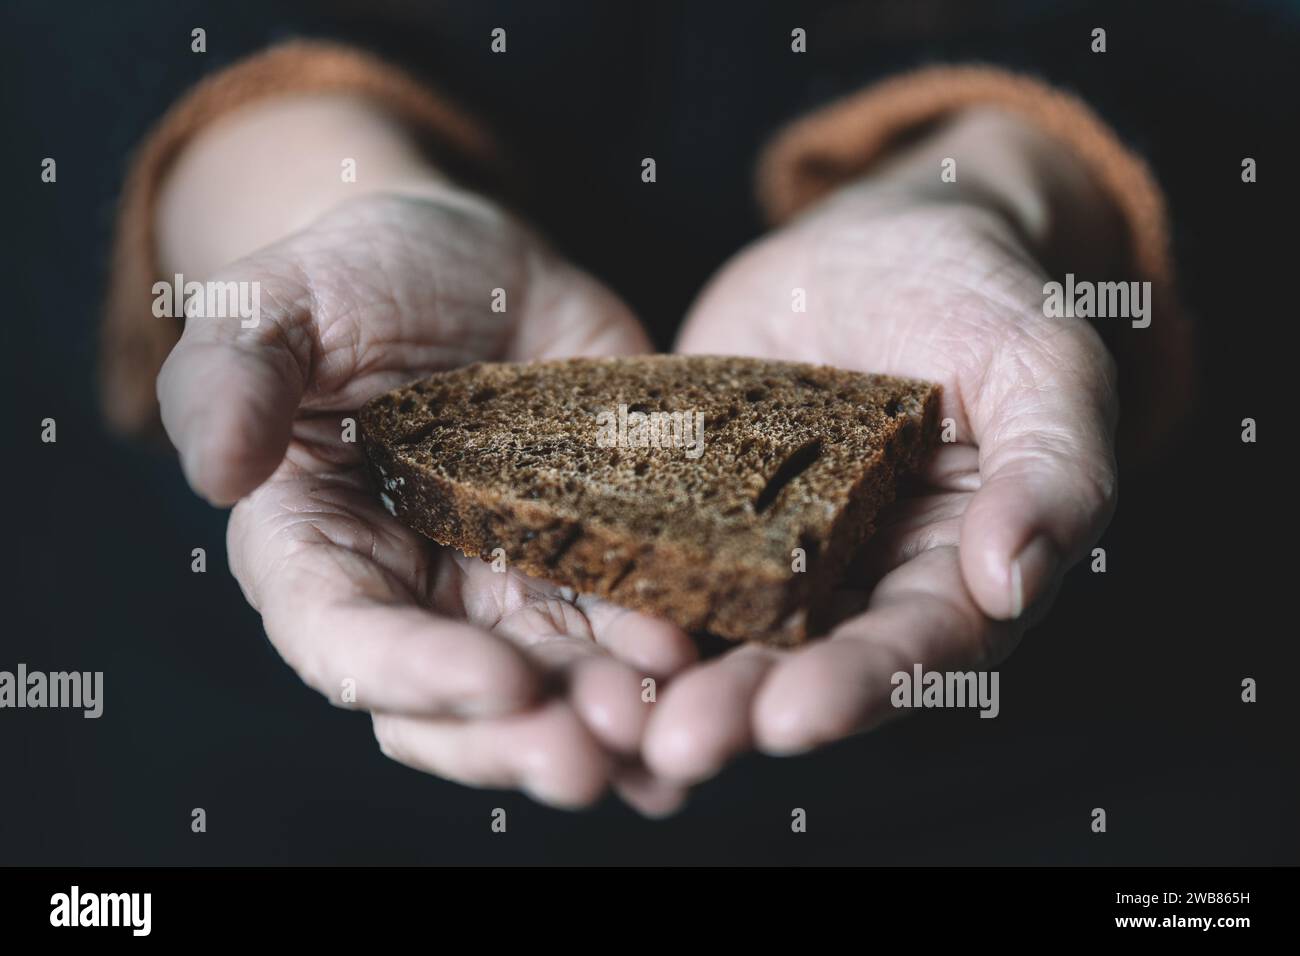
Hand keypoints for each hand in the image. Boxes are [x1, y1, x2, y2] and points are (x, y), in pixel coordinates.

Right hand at [155, 98, 695, 809]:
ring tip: (674, 728)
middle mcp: (419, 595)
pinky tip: (717, 680)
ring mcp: (513, 586)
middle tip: (594, 755)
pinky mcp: (598, 558)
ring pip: (559, 689)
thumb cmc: (357, 279)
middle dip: (525, 740)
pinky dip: (675, 669)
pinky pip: (634, 630)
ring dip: (613, 721)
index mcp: (323, 553)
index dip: (418, 677)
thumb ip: (230, 377)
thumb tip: (214, 471)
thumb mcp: (279, 304)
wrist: (476, 263)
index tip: (502, 682)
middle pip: (459, 707)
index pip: (349, 646)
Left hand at [642, 109, 1120, 781]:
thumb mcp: (1042, 364)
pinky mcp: (698, 505)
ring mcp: (770, 547)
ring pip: (721, 629)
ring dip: (670, 679)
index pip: (916, 647)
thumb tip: (1014, 579)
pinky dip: (617, 594)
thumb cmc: (979, 294)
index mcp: (952, 571)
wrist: (877, 241)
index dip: (861, 685)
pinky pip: (658, 553)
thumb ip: (1055, 469)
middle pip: (806, 663)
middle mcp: (859, 581)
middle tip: (678, 744)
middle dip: (744, 708)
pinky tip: (561, 623)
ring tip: (613, 713)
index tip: (796, 715)